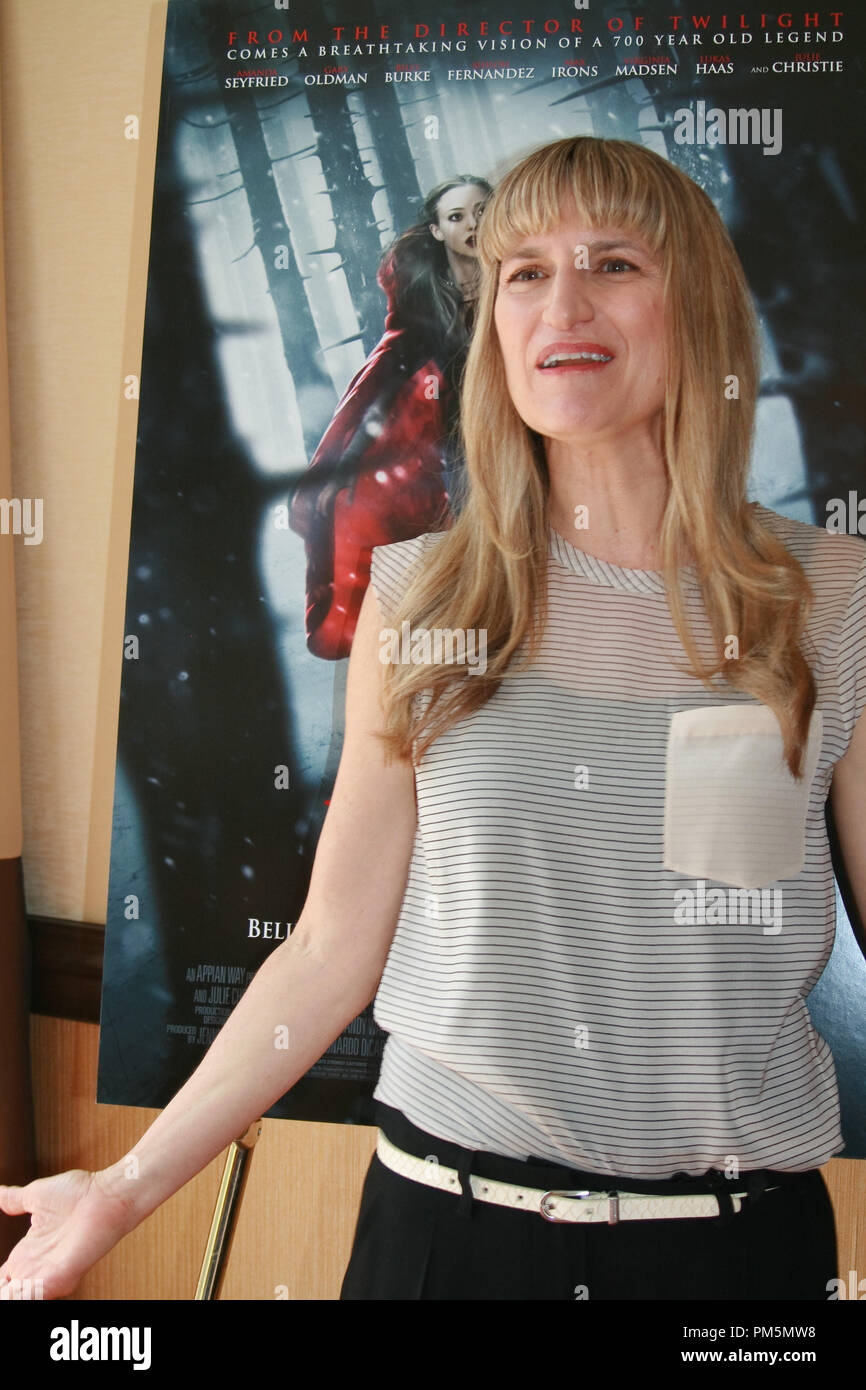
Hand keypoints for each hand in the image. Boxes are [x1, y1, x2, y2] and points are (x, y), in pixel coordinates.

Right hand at [0, 1168, 136, 1299]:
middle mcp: (35, 1270)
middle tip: (2, 1284)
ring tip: (6, 1287)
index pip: (2, 1281)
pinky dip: (18, 1297)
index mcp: (27, 1255)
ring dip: (7, 1295)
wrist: (106, 1195)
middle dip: (0, 1293)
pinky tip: (12, 1289)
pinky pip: (32, 1298)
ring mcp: (47, 1277)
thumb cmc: (78, 1193)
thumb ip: (14, 1200)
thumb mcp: (35, 1196)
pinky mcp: (60, 1278)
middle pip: (7, 1295)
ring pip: (16, 1300)